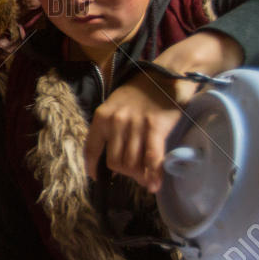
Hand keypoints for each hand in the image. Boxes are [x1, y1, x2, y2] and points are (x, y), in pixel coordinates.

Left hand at [83, 70, 191, 192]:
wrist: (167, 74)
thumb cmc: (142, 91)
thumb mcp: (116, 105)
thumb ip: (110, 127)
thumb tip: (111, 156)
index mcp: (102, 116)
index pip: (91, 150)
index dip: (93, 168)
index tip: (97, 177)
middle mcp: (115, 121)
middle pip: (114, 162)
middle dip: (124, 174)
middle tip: (134, 176)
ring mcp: (135, 125)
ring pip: (131, 163)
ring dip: (139, 177)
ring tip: (146, 181)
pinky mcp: (155, 127)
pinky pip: (151, 158)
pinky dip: (153, 175)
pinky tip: (155, 184)